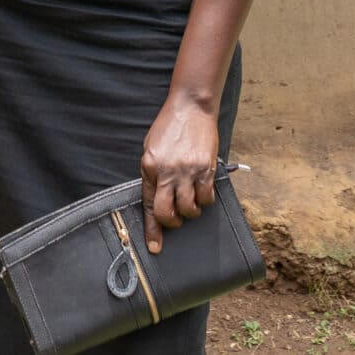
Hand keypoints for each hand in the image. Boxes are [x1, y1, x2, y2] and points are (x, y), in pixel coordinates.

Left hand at [138, 92, 219, 252]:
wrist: (190, 106)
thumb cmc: (169, 127)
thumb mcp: (151, 148)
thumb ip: (153, 172)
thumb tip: (157, 195)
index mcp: (149, 166)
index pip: (148, 205)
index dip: (152, 229)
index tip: (154, 247)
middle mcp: (166, 171)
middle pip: (166, 212)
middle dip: (172, 223)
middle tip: (176, 219)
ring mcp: (186, 171)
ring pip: (189, 209)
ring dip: (190, 212)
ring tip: (191, 202)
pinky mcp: (205, 168)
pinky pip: (206, 197)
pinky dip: (205, 201)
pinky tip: (203, 192)